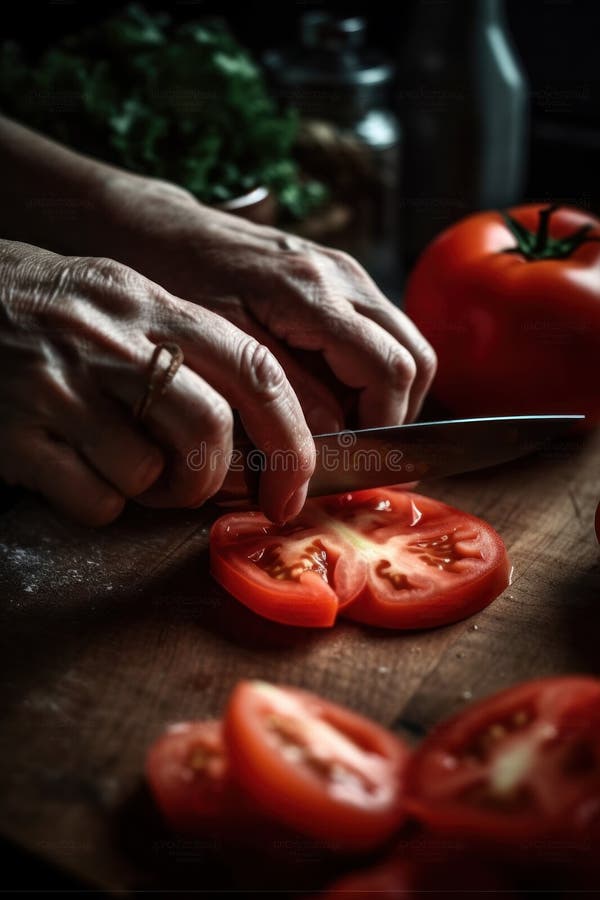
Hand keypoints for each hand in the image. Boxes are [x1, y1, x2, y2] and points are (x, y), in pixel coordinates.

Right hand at [0, 240, 314, 525]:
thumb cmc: (36, 309)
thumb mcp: (112, 297)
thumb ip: (182, 342)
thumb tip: (257, 421)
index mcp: (145, 301)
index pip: (253, 365)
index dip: (291, 435)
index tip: (294, 485)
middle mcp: (106, 337)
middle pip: (209, 426)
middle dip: (215, 479)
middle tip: (197, 490)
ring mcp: (55, 384)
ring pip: (148, 471)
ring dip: (148, 491)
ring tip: (119, 468)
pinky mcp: (13, 432)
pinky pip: (93, 498)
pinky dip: (98, 504)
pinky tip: (70, 473)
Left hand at [93, 173, 436, 433]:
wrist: (161, 228)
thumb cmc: (179, 282)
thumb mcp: (221, 345)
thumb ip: (283, 390)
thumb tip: (335, 433)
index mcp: (315, 294)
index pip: (391, 370)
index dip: (382, 424)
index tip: (353, 458)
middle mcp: (345, 277)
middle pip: (417, 359)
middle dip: (394, 412)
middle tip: (352, 446)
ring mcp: (347, 272)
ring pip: (407, 345)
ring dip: (386, 393)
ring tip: (340, 422)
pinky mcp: (340, 276)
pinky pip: (382, 331)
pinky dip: (372, 370)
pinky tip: (329, 389)